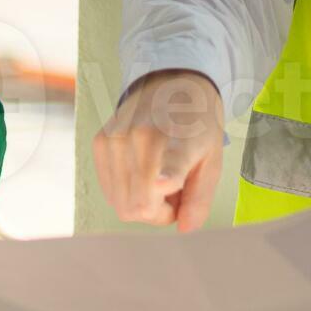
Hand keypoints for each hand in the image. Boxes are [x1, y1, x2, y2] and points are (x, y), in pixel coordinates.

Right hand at [93, 69, 226, 230]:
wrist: (171, 83)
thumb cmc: (196, 125)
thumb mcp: (211, 160)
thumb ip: (200, 198)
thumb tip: (184, 227)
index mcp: (178, 139)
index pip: (169, 162)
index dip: (166, 177)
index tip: (165, 182)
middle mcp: (140, 137)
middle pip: (138, 208)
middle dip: (158, 212)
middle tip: (176, 192)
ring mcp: (115, 139)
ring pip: (121, 205)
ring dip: (142, 202)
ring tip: (159, 178)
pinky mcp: (99, 142)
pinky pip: (109, 192)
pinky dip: (126, 192)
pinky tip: (142, 173)